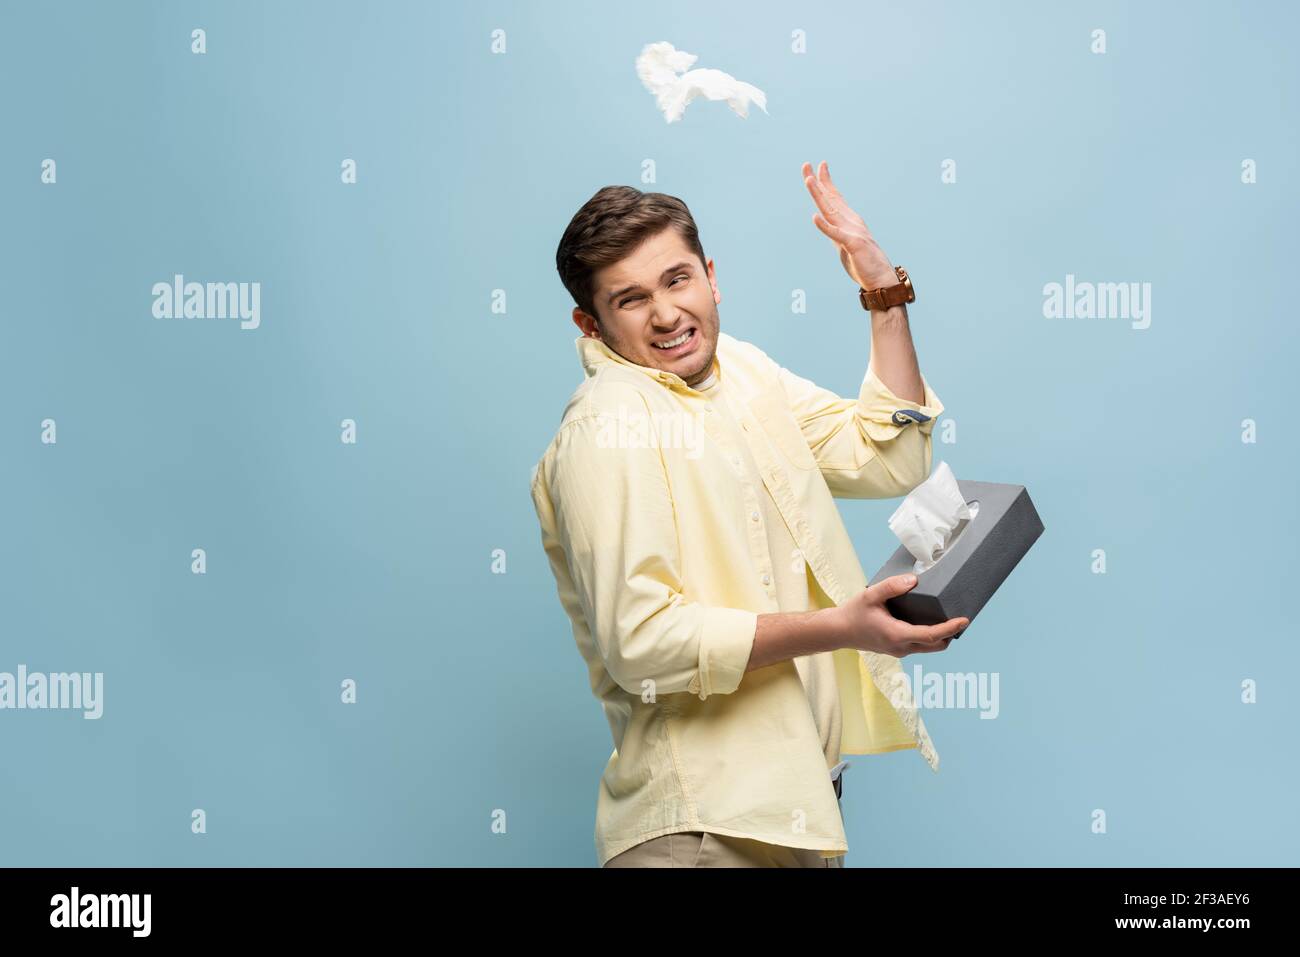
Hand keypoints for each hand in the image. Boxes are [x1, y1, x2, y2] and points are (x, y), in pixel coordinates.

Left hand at [802, 160, 897, 289]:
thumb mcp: (845, 244)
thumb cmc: (864, 264)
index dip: (825, 183)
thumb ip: (836, 233)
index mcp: (849, 221)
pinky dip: (825, 226)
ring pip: (831, 210)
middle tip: (806, 164)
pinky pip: (836, 234)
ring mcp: (852, 232)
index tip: (817, 168)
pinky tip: (815, 217)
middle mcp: (850, 222)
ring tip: (808, 181)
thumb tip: (825, 225)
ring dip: (819, 195)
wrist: (881, 279)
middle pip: (830, 198)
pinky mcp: (852, 245)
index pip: (834, 198)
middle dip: (817, 182)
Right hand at [831, 574, 967, 657]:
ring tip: (948, 618)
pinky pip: (920, 645)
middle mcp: (901, 647)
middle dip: (951, 634)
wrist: (838, 631)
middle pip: (936, 646)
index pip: (931, 635)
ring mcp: (900, 650)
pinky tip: (930, 621)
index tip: (964, 620)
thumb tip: (914, 580)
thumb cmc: (853, 613)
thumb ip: (891, 586)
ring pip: (929, 647)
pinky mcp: (897, 649)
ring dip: (941, 636)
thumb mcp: (870, 595)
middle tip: (960, 617)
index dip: (950, 628)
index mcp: (897, 635)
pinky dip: (930, 636)